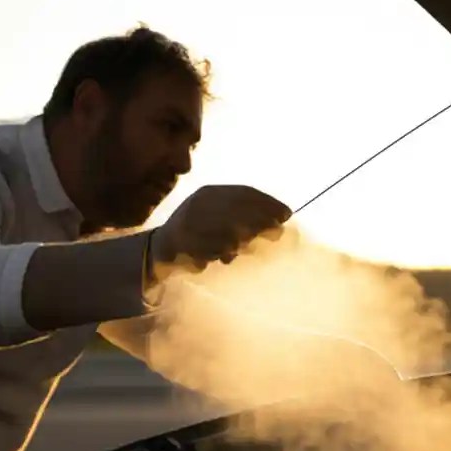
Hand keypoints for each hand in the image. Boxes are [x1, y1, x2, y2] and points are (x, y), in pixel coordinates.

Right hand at [147, 184, 290, 277]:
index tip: (288, 213)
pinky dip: (221, 253)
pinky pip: (211, 248)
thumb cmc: (201, 232)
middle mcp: (199, 203)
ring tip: (249, 246)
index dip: (268, 202)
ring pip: (226, 230)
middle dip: (261, 220)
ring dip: (242, 240)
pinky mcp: (184, 242)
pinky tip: (226, 258)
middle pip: (239, 209)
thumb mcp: (219, 215)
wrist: (162, 247)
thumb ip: (245, 215)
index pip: (244, 192)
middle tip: (278, 231)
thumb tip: (283, 217)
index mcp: (209, 193)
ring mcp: (190, 221)